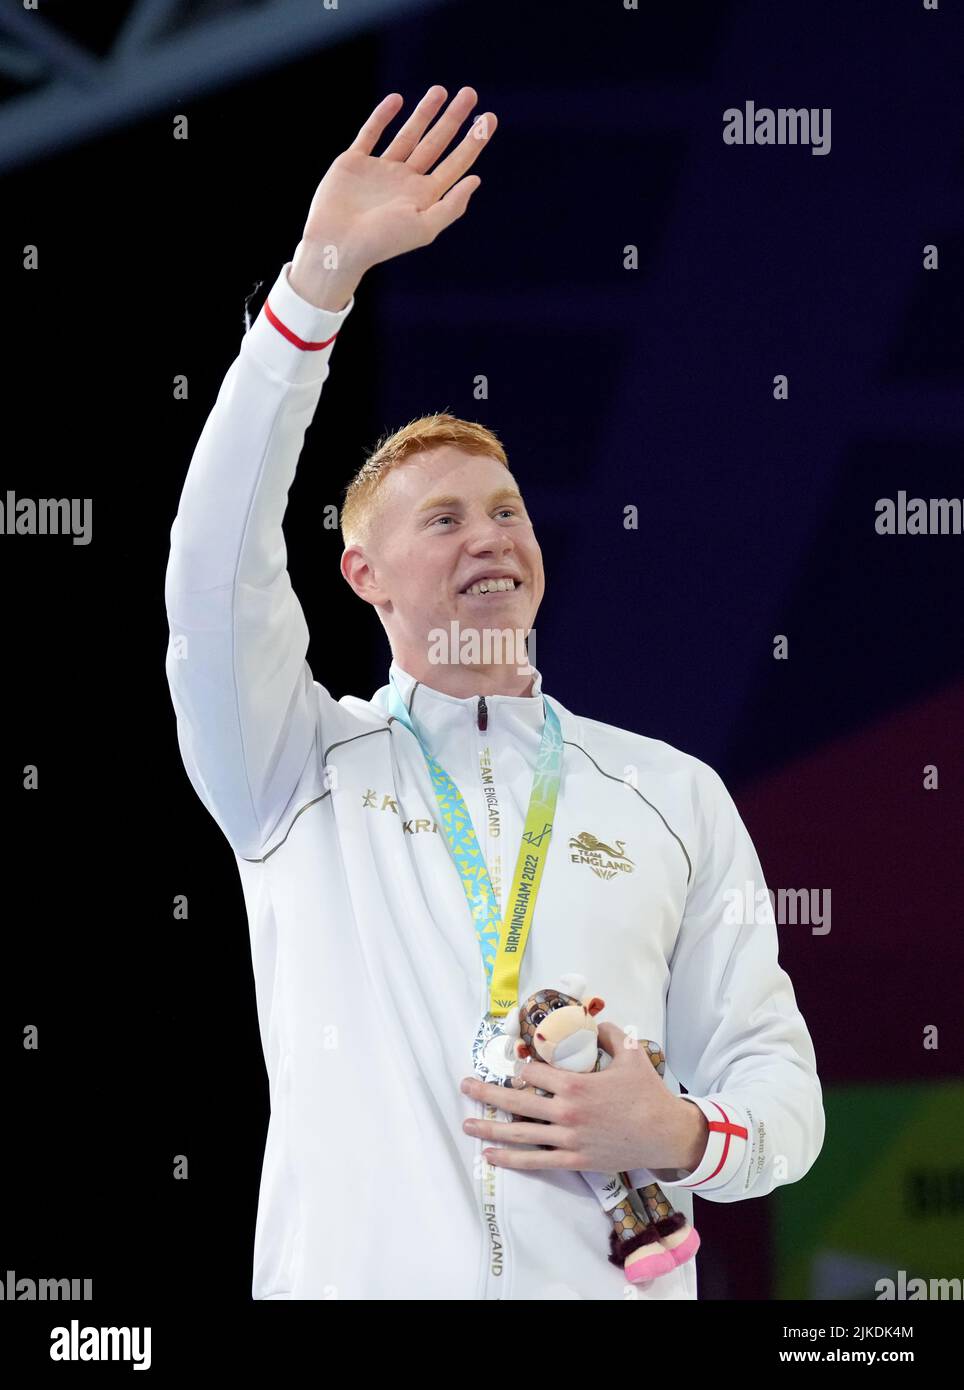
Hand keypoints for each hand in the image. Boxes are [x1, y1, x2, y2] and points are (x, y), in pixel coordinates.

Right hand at [292, 85, 494, 300]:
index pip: (455, 164)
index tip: (489, 119)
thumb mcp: (423, 228)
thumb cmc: (381, 242)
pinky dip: (382, 116)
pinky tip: (396, 100)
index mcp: (424, 198)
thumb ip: (451, 206)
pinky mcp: (354, 163)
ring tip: (440, 90)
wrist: (336, 244)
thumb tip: (475, 179)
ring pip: (408, 135)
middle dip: (453, 119)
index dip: (473, 142)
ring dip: (424, 113)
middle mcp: (405, 182)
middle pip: (436, 144)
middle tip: (471, 93)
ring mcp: (380, 171)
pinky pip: (370, 134)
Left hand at [460, 1022, 707, 1173]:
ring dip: (490, 1128)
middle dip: (486, 1094)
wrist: (665, 1134)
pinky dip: (511, 1160)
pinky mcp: (574, 1161)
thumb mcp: (630, 1053)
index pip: (534, 1073)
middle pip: (516, 1102)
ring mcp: (568, 1140)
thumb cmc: (647, 1093)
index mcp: (575, 1085)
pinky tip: (490, 1155)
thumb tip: (593, 1021)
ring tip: (466, 1123)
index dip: (520, 1067)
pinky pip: (536, 1161)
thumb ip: (608, 1034)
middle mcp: (566, 1113)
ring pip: (520, 1134)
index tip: (513, 1064)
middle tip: (464, 1087)